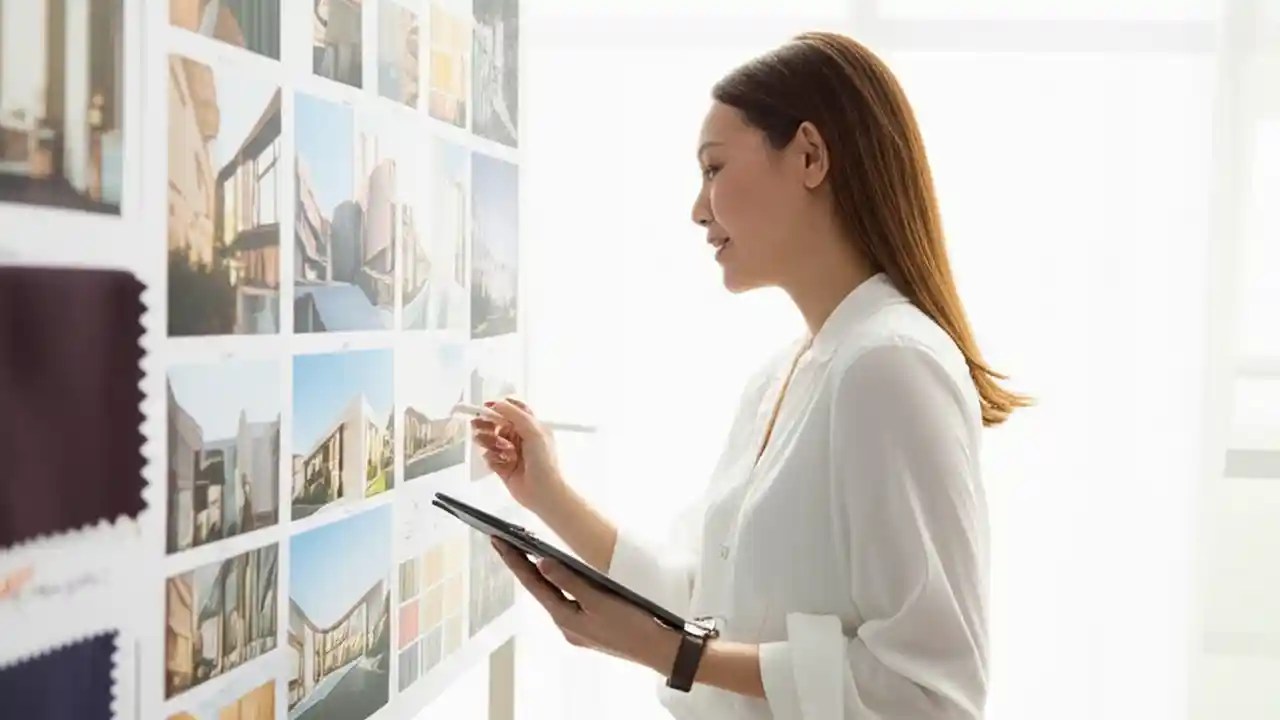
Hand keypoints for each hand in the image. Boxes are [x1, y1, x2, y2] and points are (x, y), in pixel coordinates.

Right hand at [471, 397, 564, 515]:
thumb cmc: (545, 462)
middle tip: (476, 423)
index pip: (515, 412)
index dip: (500, 407)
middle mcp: (522, 439)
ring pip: (492, 441)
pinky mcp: (503, 468)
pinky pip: (490, 458)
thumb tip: (499, 404)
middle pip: (499, 426)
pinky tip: (497, 460)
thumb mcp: (533, 431)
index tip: (487, 407)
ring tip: (485, 442)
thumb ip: (515, 415)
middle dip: (487, 423)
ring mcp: (512, 453)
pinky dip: (490, 457)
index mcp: (532, 428)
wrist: (543, 491)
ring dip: (487, 440)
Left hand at [490, 538, 681, 673]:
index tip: (497, 540)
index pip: (533, 584)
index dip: (514, 560)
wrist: (660, 650)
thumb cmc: (633, 624)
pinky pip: (568, 602)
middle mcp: (567, 625)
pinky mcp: (591, 628)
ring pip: (554, 596)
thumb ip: (570, 580)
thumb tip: (542, 563)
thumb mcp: (600, 599)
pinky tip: (559, 575)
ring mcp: (578, 629)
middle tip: (503, 541)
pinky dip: (560, 586)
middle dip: (521, 565)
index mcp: (565, 618)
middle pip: (539, 590)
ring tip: (524, 552)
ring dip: (540, 576)